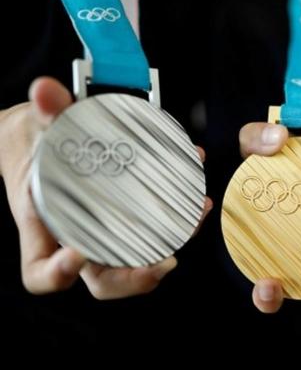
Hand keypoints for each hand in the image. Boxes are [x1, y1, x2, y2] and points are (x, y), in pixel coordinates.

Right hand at [0, 77, 211, 298]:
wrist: (41, 140)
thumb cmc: (34, 143)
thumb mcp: (36, 124)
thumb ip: (46, 110)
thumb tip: (47, 91)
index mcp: (44, 227)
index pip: (41, 273)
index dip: (58, 274)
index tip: (78, 255)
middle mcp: (75, 238)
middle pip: (103, 279)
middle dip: (135, 278)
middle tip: (166, 261)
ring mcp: (104, 232)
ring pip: (137, 257)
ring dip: (172, 243)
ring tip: (196, 216)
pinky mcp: (127, 217)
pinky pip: (155, 226)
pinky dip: (179, 213)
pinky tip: (196, 188)